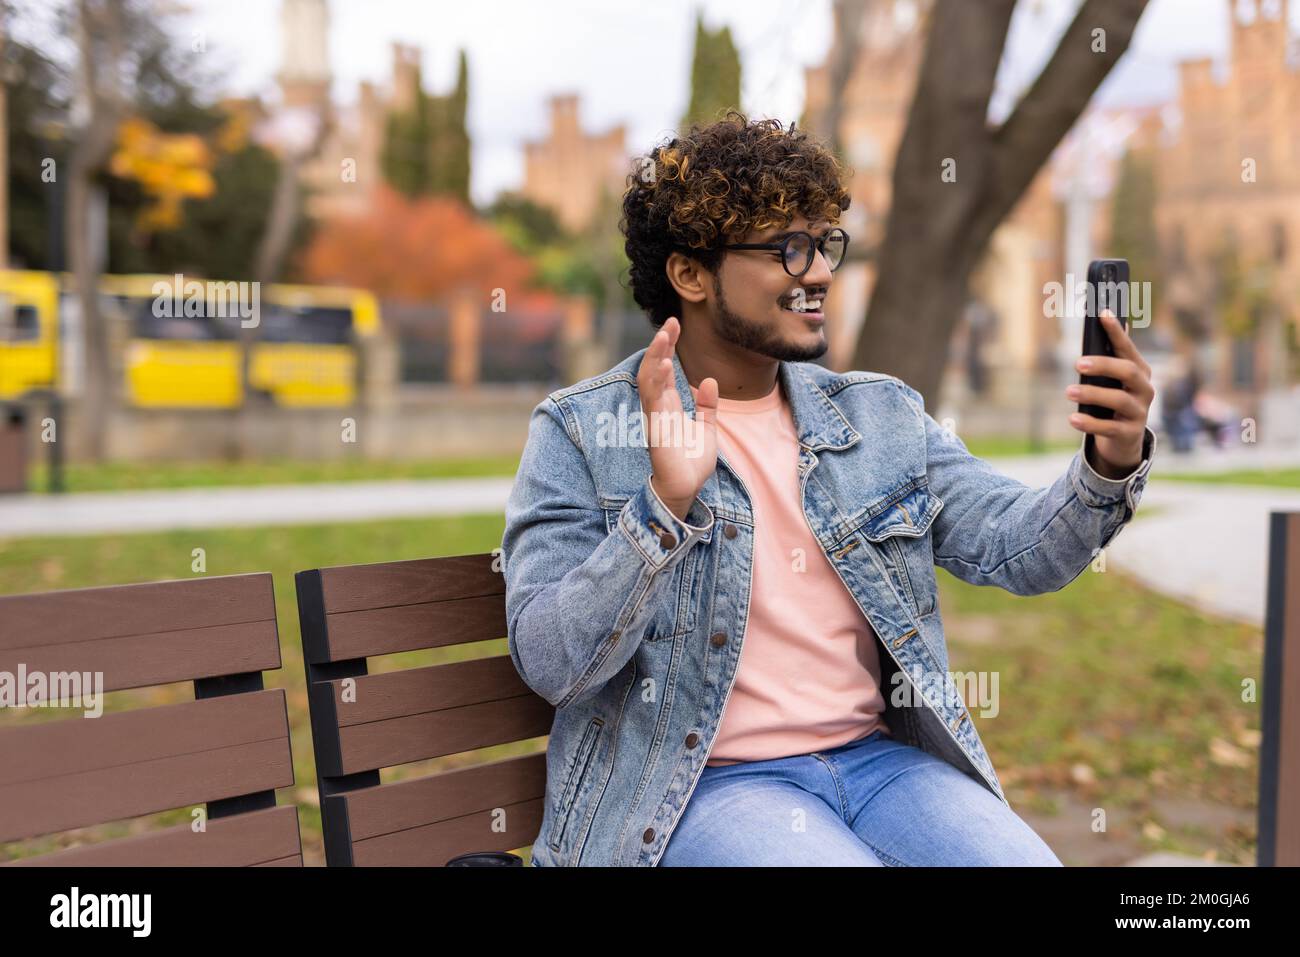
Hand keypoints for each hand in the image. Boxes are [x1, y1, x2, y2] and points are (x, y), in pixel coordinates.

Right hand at [638, 316, 717, 520]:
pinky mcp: (656, 427)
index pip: (665, 369)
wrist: (686, 488)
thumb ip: (707, 406)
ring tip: (664, 335)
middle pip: (655, 368)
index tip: (674, 325)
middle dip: (660, 345)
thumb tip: (709, 380)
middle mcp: (659, 407)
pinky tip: (666, 363)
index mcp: (669, 405)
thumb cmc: (691, 462)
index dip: (668, 347)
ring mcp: (655, 415)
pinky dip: (658, 380)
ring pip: (649, 379)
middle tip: (670, 322)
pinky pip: (653, 399)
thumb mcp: (707, 428)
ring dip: (656, 356)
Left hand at [1065, 309, 1153, 477]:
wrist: (1124, 439)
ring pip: (1119, 400)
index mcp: (1140, 371)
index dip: (1117, 331)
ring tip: (1069, 391)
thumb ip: (1111, 356)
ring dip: (1092, 394)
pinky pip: (1109, 428)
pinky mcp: (1129, 433)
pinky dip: (1090, 423)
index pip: (1128, 348)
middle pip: (1129, 372)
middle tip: (1077, 364)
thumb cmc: (1113, 402)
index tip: (1103, 314)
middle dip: (1104, 365)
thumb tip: (1110, 317)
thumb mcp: (1113, 380)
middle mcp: (1144, 389)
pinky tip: (1073, 418)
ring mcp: (1139, 412)